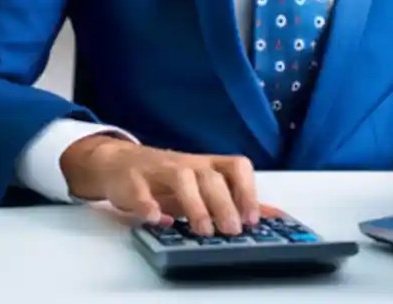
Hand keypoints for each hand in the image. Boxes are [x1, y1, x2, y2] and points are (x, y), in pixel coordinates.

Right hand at [60, 135, 258, 236]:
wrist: (120, 163)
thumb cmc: (169, 179)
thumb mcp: (203, 186)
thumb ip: (235, 199)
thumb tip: (272, 215)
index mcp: (208, 165)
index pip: (236, 166)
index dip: (247, 190)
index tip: (252, 219)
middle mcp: (188, 164)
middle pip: (210, 177)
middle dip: (224, 204)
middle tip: (231, 230)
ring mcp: (159, 169)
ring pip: (181, 178)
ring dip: (195, 205)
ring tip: (203, 231)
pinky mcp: (133, 180)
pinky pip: (141, 190)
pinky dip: (149, 206)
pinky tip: (158, 221)